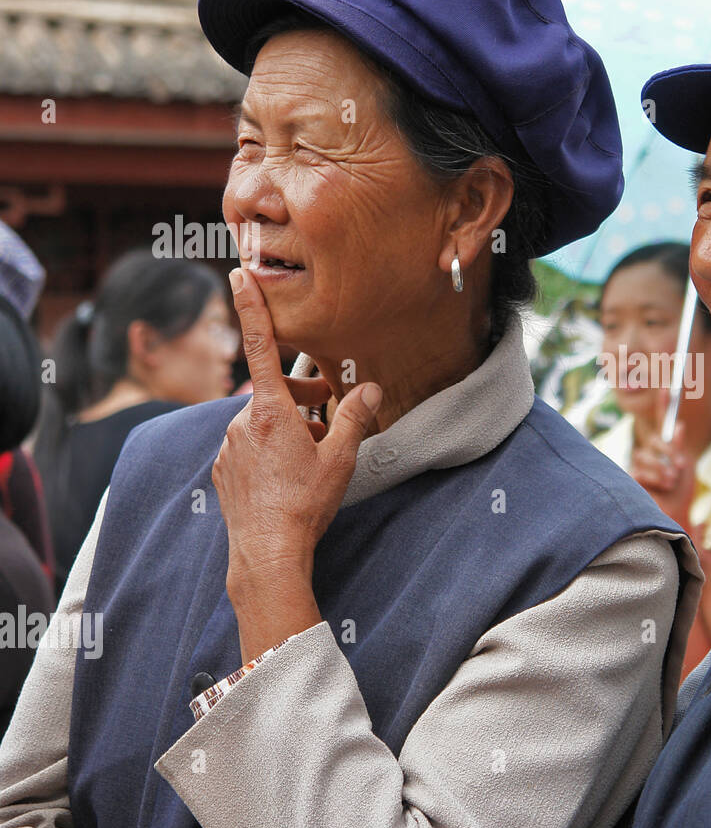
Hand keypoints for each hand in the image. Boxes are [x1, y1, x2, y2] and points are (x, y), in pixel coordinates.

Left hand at [213, 268, 381, 656]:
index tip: (239, 274)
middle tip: (330, 412)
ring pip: (263, 422)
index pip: (262, 346)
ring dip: (289, 426)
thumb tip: (369, 389)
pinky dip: (272, 449)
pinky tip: (290, 474)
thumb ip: (355, 417)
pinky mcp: (224, 470)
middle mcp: (241, 423)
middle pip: (274, 393)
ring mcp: (229, 448)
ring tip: (315, 452)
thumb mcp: (340, 458)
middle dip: (302, 397)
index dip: (252, 307)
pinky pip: (250, 446)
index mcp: (270, 412)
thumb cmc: (305, 503)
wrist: (266, 553)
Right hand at [629, 391, 694, 528]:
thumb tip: (677, 425)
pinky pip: (640, 471)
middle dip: (668, 451)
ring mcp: (639, 463)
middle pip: (653, 439)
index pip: (661, 419)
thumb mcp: (685, 466)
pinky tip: (661, 488)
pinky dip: (655, 479)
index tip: (668, 386)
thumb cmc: (680, 492)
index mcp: (664, 445)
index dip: (663, 402)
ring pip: (645, 456)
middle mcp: (650, 451)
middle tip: (681, 465)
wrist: (674, 515)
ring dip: (662, 469)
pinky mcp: (631, 477)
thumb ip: (678, 447)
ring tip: (672, 481)